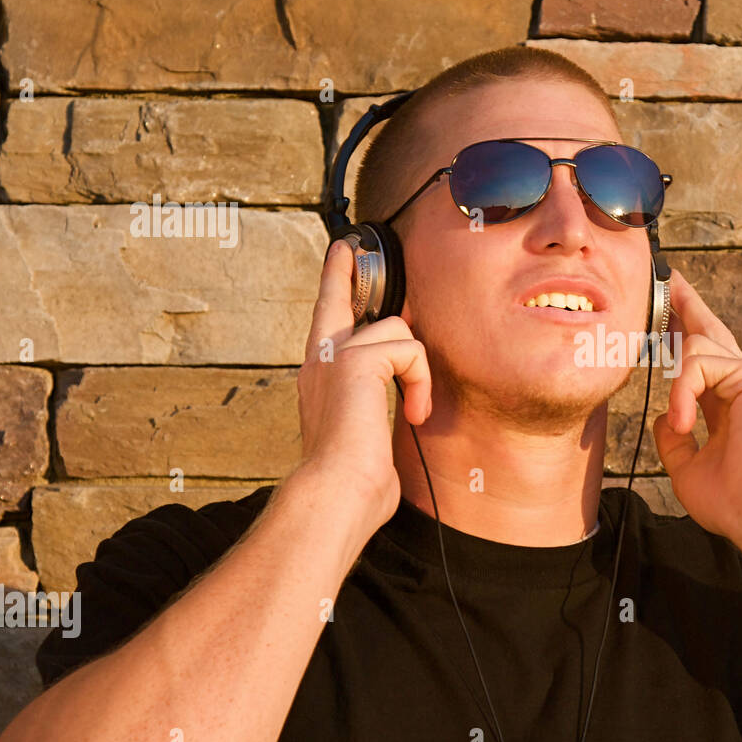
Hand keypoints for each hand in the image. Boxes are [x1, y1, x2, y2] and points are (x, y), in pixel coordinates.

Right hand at [295, 239, 432, 536]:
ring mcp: (334, 357)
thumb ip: (378, 407)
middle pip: (336, 299)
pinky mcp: (355, 360)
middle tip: (347, 249)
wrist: (337, 493)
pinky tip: (414, 413)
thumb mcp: (367, 436)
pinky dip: (421, 383)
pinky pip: (410, 351)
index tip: (339, 255)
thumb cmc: (353, 482)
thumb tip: (407, 408)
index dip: (333, 285)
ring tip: (414, 410)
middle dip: (343, 271)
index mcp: (320, 379)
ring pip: (396, 331)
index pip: (326, 322)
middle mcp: (320, 362)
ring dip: (418, 371)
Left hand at [650, 270, 741, 541]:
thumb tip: (665, 416)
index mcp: (724, 406)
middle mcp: (737, 386)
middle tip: (668, 277)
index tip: (664, 316)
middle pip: (708, 331)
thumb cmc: (732, 500)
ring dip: (679, 386)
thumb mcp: (686, 467)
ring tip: (685, 426)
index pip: (700, 361)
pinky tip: (689, 423)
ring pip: (696, 345)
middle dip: (685, 303)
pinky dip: (685, 392)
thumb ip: (674, 439)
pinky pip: (700, 363)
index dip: (681, 334)